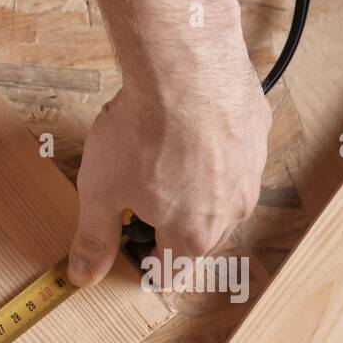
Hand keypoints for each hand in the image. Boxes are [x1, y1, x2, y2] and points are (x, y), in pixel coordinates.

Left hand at [68, 15, 271, 285]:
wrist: (185, 67)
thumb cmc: (142, 133)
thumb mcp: (100, 195)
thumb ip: (95, 239)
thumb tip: (84, 275)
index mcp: (195, 235)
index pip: (172, 270)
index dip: (144, 263)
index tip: (128, 244)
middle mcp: (233, 210)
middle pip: (199, 237)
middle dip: (168, 229)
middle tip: (137, 202)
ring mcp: (251, 170)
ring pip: (220, 198)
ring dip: (193, 192)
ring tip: (160, 163)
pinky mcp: (258, 133)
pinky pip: (233, 157)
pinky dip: (211, 154)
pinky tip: (185, 133)